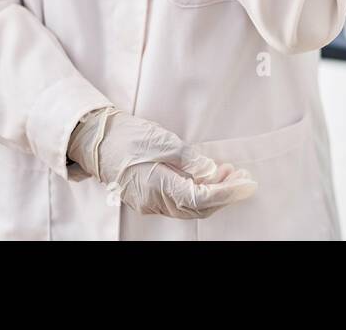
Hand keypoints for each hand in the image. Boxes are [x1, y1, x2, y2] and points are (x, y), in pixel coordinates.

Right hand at [67, 106, 256, 218]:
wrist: (98, 140)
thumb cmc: (128, 137)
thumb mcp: (162, 141)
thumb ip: (189, 160)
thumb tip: (211, 173)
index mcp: (157, 186)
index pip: (201, 198)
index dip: (228, 192)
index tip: (247, 183)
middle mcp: (154, 201)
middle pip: (198, 207)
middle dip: (224, 194)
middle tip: (243, 177)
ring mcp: (150, 202)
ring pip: (189, 206)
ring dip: (212, 193)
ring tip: (228, 172)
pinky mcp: (149, 197)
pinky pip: (179, 201)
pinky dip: (198, 191)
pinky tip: (208, 176)